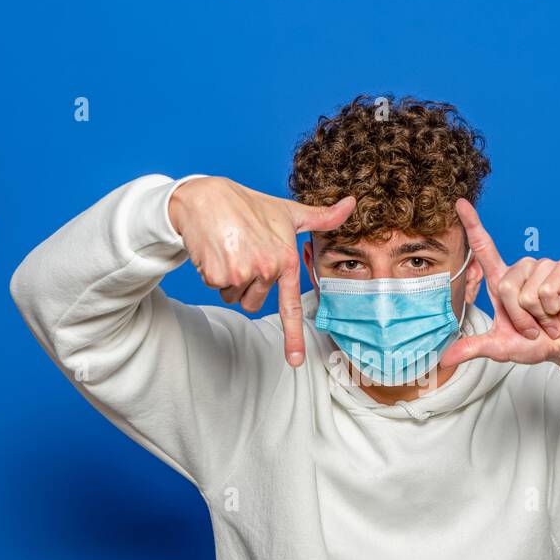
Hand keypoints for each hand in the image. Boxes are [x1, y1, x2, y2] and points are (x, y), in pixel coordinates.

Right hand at [168, 176, 355, 365]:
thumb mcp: (288, 212)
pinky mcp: (217, 274)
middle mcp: (266, 268)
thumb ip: (321, 217)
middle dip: (246, 284)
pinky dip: (212, 271)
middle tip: (243, 254)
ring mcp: (241, 273)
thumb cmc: (249, 205)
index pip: (290, 305)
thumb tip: (352, 203)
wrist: (206, 198)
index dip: (293, 337)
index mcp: (286, 259)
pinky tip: (216, 249)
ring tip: (230, 249)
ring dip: (229, 278)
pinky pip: (216, 286)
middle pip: (253, 302)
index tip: (295, 361)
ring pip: (233, 296)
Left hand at [439, 199, 559, 370]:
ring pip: (526, 290)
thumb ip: (473, 348)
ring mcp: (543, 266)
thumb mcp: (499, 347)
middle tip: (533, 325)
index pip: (484, 248)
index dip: (472, 225)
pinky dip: (552, 308)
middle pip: (505, 286)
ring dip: (536, 314)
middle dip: (519, 316)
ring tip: (546, 317)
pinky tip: (559, 309)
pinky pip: (547, 289)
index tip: (459, 203)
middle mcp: (521, 269)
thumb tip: (444, 359)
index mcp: (502, 281)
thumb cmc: (536, 342)